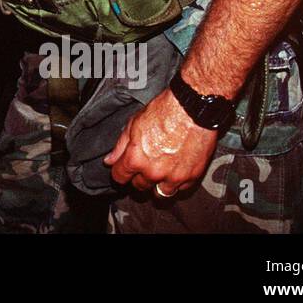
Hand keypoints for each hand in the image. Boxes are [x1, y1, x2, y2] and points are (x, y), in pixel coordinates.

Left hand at [103, 88, 218, 197]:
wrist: (192, 109)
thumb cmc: (163, 112)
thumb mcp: (134, 124)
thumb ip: (120, 146)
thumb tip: (109, 161)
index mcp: (136, 159)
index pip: (120, 177)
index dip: (120, 173)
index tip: (123, 169)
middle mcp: (153, 172)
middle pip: (139, 186)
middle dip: (139, 177)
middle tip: (144, 165)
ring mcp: (173, 177)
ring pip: (160, 193)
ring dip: (157, 184)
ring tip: (160, 171)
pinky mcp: (192, 177)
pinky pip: (180, 189)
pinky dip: (177, 182)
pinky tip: (176, 168)